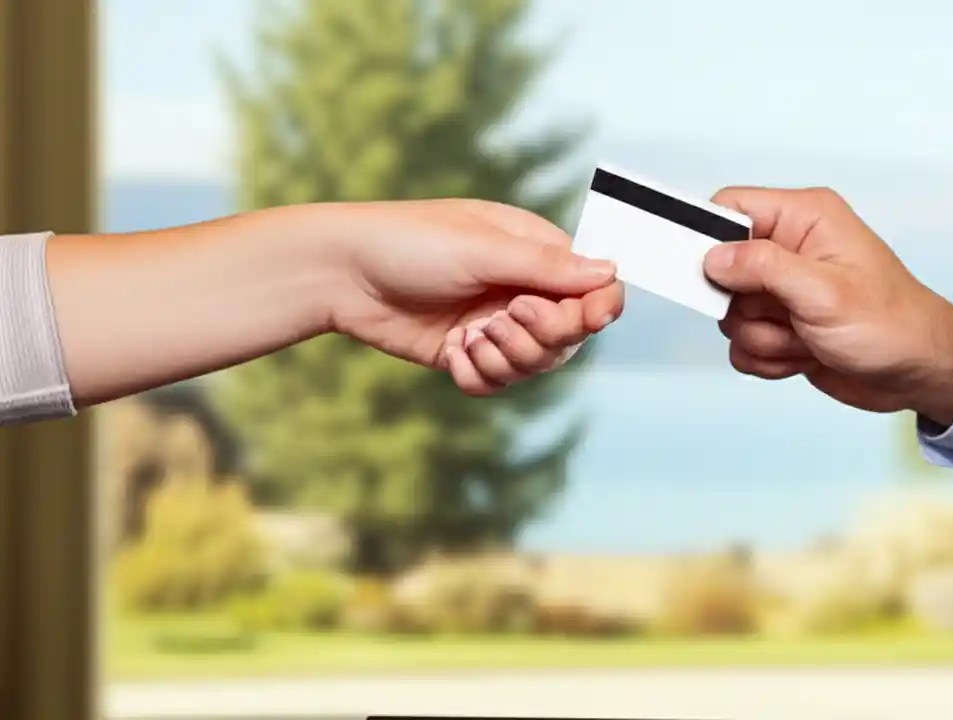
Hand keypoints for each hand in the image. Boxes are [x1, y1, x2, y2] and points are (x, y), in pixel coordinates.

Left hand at [319, 199, 623, 394]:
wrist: (339, 273)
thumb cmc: (409, 242)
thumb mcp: (481, 248)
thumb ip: (545, 266)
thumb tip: (609, 272)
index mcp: (534, 252)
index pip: (592, 287)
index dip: (595, 308)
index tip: (589, 317)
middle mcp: (521, 289)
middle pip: (569, 336)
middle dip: (542, 337)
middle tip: (504, 318)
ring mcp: (495, 323)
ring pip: (535, 366)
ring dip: (506, 358)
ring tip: (470, 337)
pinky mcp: (467, 353)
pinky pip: (495, 383)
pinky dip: (477, 376)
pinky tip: (451, 353)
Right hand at [703, 187, 952, 425]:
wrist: (918, 374)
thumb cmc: (891, 325)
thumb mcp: (823, 292)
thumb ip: (762, 267)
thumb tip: (712, 257)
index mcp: (803, 218)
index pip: (730, 208)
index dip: (708, 239)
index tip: (705, 273)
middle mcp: (789, 249)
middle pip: (721, 270)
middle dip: (745, 306)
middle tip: (784, 315)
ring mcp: (783, 290)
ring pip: (730, 315)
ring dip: (763, 338)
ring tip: (806, 339)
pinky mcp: (781, 325)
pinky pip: (742, 344)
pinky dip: (768, 358)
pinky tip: (804, 355)